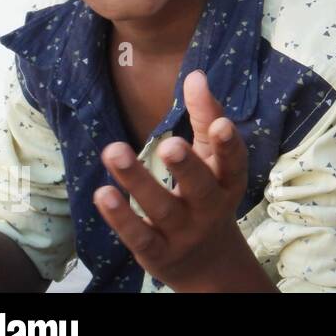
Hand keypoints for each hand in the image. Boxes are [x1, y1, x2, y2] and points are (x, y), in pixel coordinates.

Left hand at [93, 70, 268, 291]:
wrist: (208, 261)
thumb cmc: (208, 195)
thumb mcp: (213, 159)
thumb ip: (204, 116)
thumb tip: (195, 74)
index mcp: (228, 181)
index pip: (233, 162)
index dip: (228, 145)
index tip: (220, 124)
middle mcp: (211, 208)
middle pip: (201, 187)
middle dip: (186, 167)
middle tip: (170, 145)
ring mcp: (184, 232)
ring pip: (161, 208)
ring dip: (138, 182)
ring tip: (114, 151)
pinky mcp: (157, 252)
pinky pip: (138, 236)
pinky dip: (120, 217)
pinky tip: (102, 194)